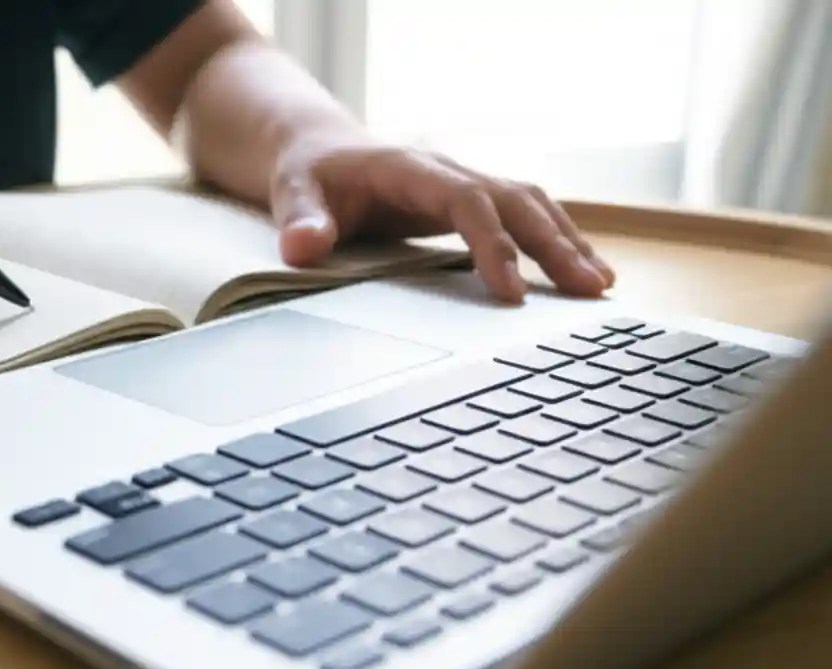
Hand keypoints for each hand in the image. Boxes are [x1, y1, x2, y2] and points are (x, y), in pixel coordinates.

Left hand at [268, 133, 615, 302]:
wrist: (319, 151)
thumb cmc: (310, 175)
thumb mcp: (292, 193)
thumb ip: (299, 219)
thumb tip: (303, 247)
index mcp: (411, 168)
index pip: (466, 200)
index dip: (493, 243)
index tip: (513, 291)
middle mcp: (448, 171)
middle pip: (516, 199)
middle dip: (554, 244)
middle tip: (588, 290)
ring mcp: (464, 183)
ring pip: (531, 204)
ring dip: (566, 241)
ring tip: (601, 286)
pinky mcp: (471, 201)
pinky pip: (524, 214)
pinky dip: (555, 239)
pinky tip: (578, 272)